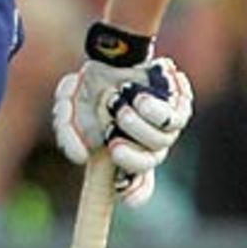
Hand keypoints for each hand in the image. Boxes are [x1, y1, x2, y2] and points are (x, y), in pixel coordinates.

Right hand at [52, 56, 192, 206]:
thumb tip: (81, 156)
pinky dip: (152, 110)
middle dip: (130, 160)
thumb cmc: (90, 84)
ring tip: (120, 107)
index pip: (136, 184)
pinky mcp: (180, 109)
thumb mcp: (68, 105)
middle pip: (146, 165)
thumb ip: (66, 130)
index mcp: (123, 151)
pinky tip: (139, 98)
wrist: (113, 52)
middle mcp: (147, 145)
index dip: (133, 192)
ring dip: (136, 127)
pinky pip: (171, 119)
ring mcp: (166, 130)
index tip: (122, 195)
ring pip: (159, 143)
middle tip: (113, 148)